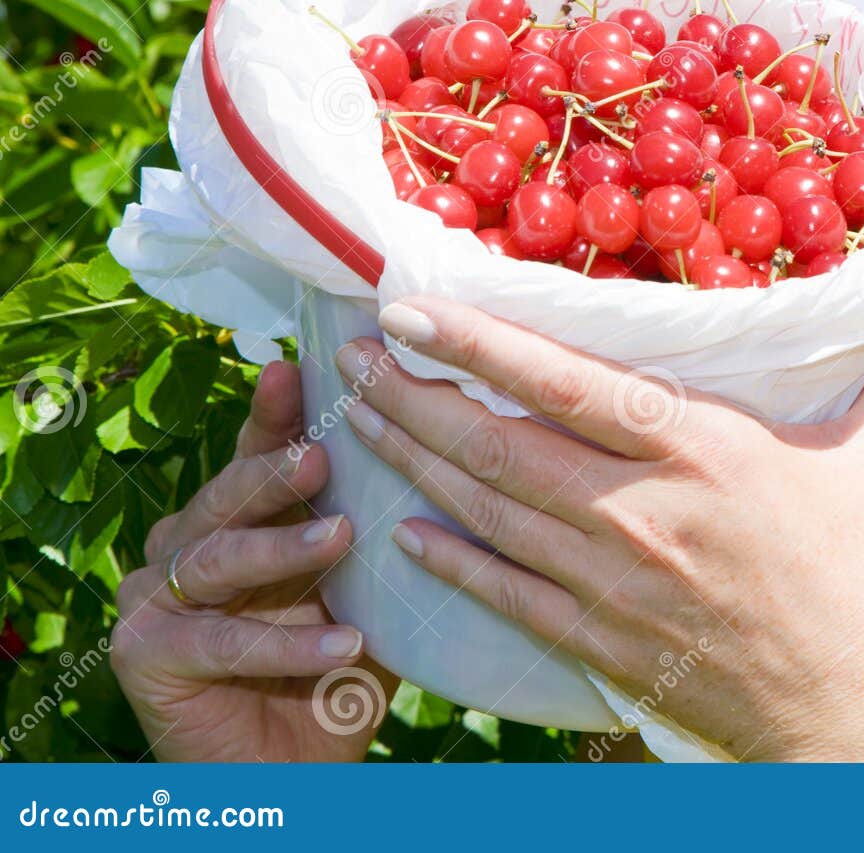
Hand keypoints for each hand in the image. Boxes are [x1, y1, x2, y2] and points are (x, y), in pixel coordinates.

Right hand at [110, 361, 398, 761]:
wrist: (296, 774)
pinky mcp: (144, 654)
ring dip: (284, 549)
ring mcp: (153, 598)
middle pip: (227, 495)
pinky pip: (220, 641)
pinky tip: (343, 646)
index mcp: (237, 518)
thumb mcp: (370, 590)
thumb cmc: (338, 670)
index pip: (257, 454)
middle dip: (275, 471)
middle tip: (323, 455)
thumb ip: (382, 527)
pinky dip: (285, 642)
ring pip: (218, 558)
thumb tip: (439, 451)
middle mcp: (185, 546)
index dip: (276, 414)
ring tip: (343, 538)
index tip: (296, 370)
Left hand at [338, 260, 863, 761]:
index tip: (409, 305)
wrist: (857, 715)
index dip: (479, 340)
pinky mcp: (601, 643)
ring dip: (414, 463)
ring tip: (359, 420)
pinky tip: (408, 534)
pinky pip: (506, 597)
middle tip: (353, 356)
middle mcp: (640, 511)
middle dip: (414, 397)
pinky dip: (450, 563)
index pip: (567, 381)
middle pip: (499, 446)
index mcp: (702, 449)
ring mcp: (612, 583)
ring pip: (487, 514)